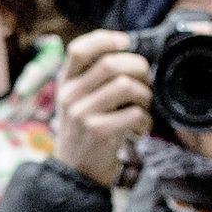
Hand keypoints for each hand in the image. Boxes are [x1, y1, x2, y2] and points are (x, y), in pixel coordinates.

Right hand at [52, 29, 152, 188]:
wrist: (75, 173)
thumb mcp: (77, 102)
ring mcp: (82, 114)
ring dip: (145, 94)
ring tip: (145, 105)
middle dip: (138, 67)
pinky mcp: (98, 132)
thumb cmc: (85, 132)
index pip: (78, 49)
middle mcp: (69, 96)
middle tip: (147, 79)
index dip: (105, 39)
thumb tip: (130, 53)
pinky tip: (141, 127)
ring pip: (126, 86)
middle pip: (110, 63)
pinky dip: (145, 120)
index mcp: (65, 84)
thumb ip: (92, 79)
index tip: (125, 43)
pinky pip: (134, 113)